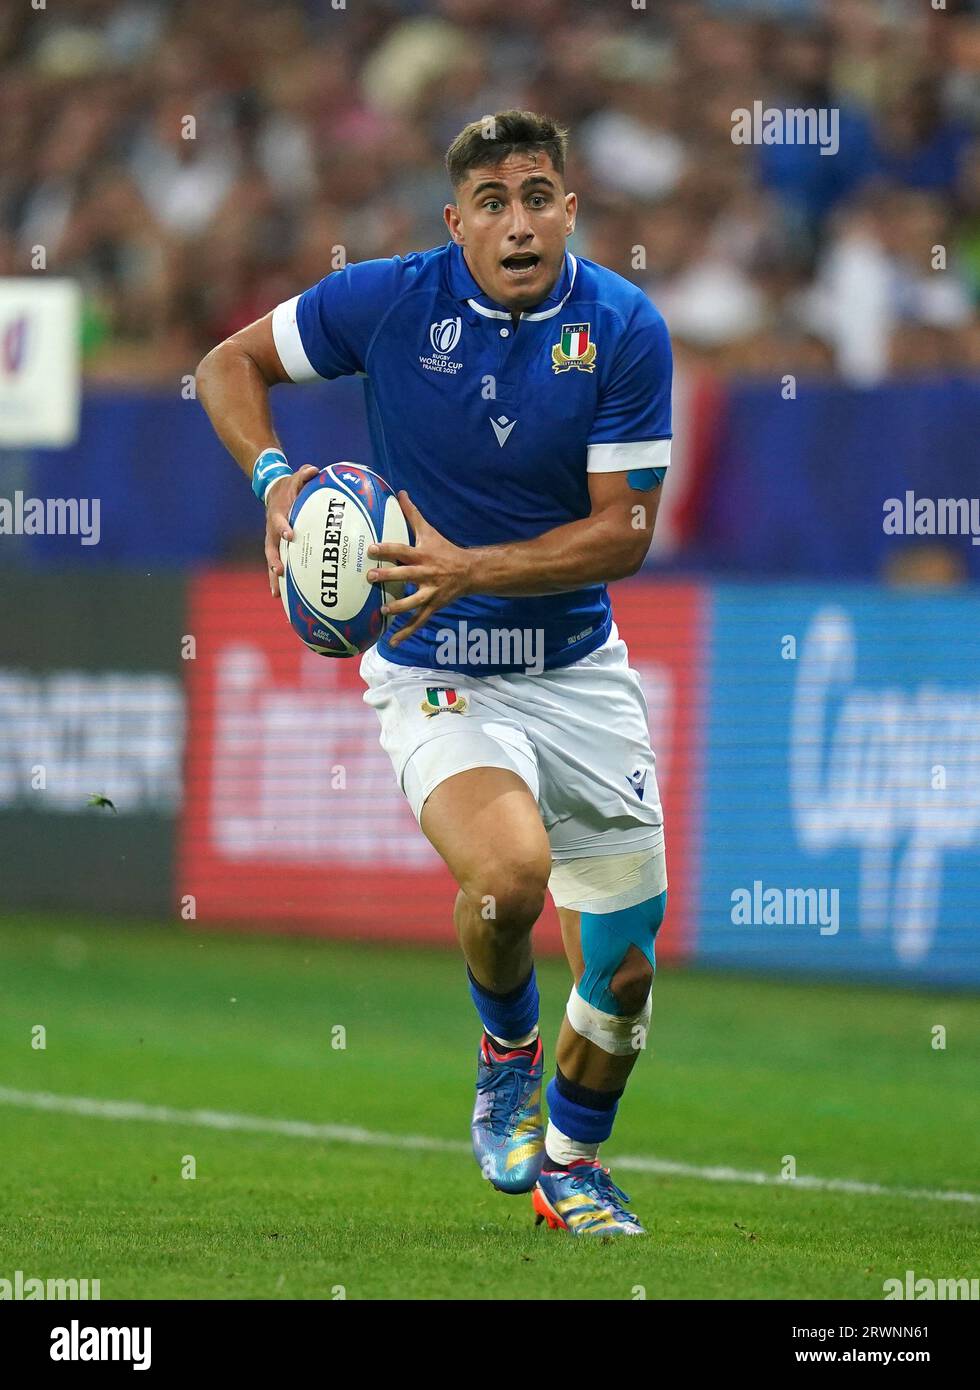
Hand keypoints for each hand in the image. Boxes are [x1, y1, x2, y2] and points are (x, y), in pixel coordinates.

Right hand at [264, 465, 318, 595]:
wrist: (273, 491)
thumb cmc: (289, 487)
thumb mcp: (295, 478)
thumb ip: (304, 475)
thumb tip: (313, 469)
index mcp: (278, 515)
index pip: (279, 522)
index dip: (283, 528)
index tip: (290, 535)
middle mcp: (272, 531)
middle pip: (271, 548)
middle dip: (274, 561)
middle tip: (279, 573)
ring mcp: (273, 541)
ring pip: (272, 561)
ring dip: (273, 578)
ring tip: (276, 595)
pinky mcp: (277, 549)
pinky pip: (278, 565)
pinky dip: (278, 580)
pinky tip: (282, 597)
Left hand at [366, 492, 472, 645]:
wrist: (470, 572)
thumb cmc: (445, 550)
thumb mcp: (430, 531)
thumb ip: (412, 514)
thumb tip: (400, 492)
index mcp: (423, 555)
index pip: (403, 551)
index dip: (388, 549)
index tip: (371, 549)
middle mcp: (427, 574)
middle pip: (407, 575)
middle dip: (389, 577)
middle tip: (371, 577)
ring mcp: (430, 592)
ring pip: (414, 602)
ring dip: (399, 607)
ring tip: (383, 610)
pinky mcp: (433, 607)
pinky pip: (418, 621)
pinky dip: (405, 632)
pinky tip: (392, 642)